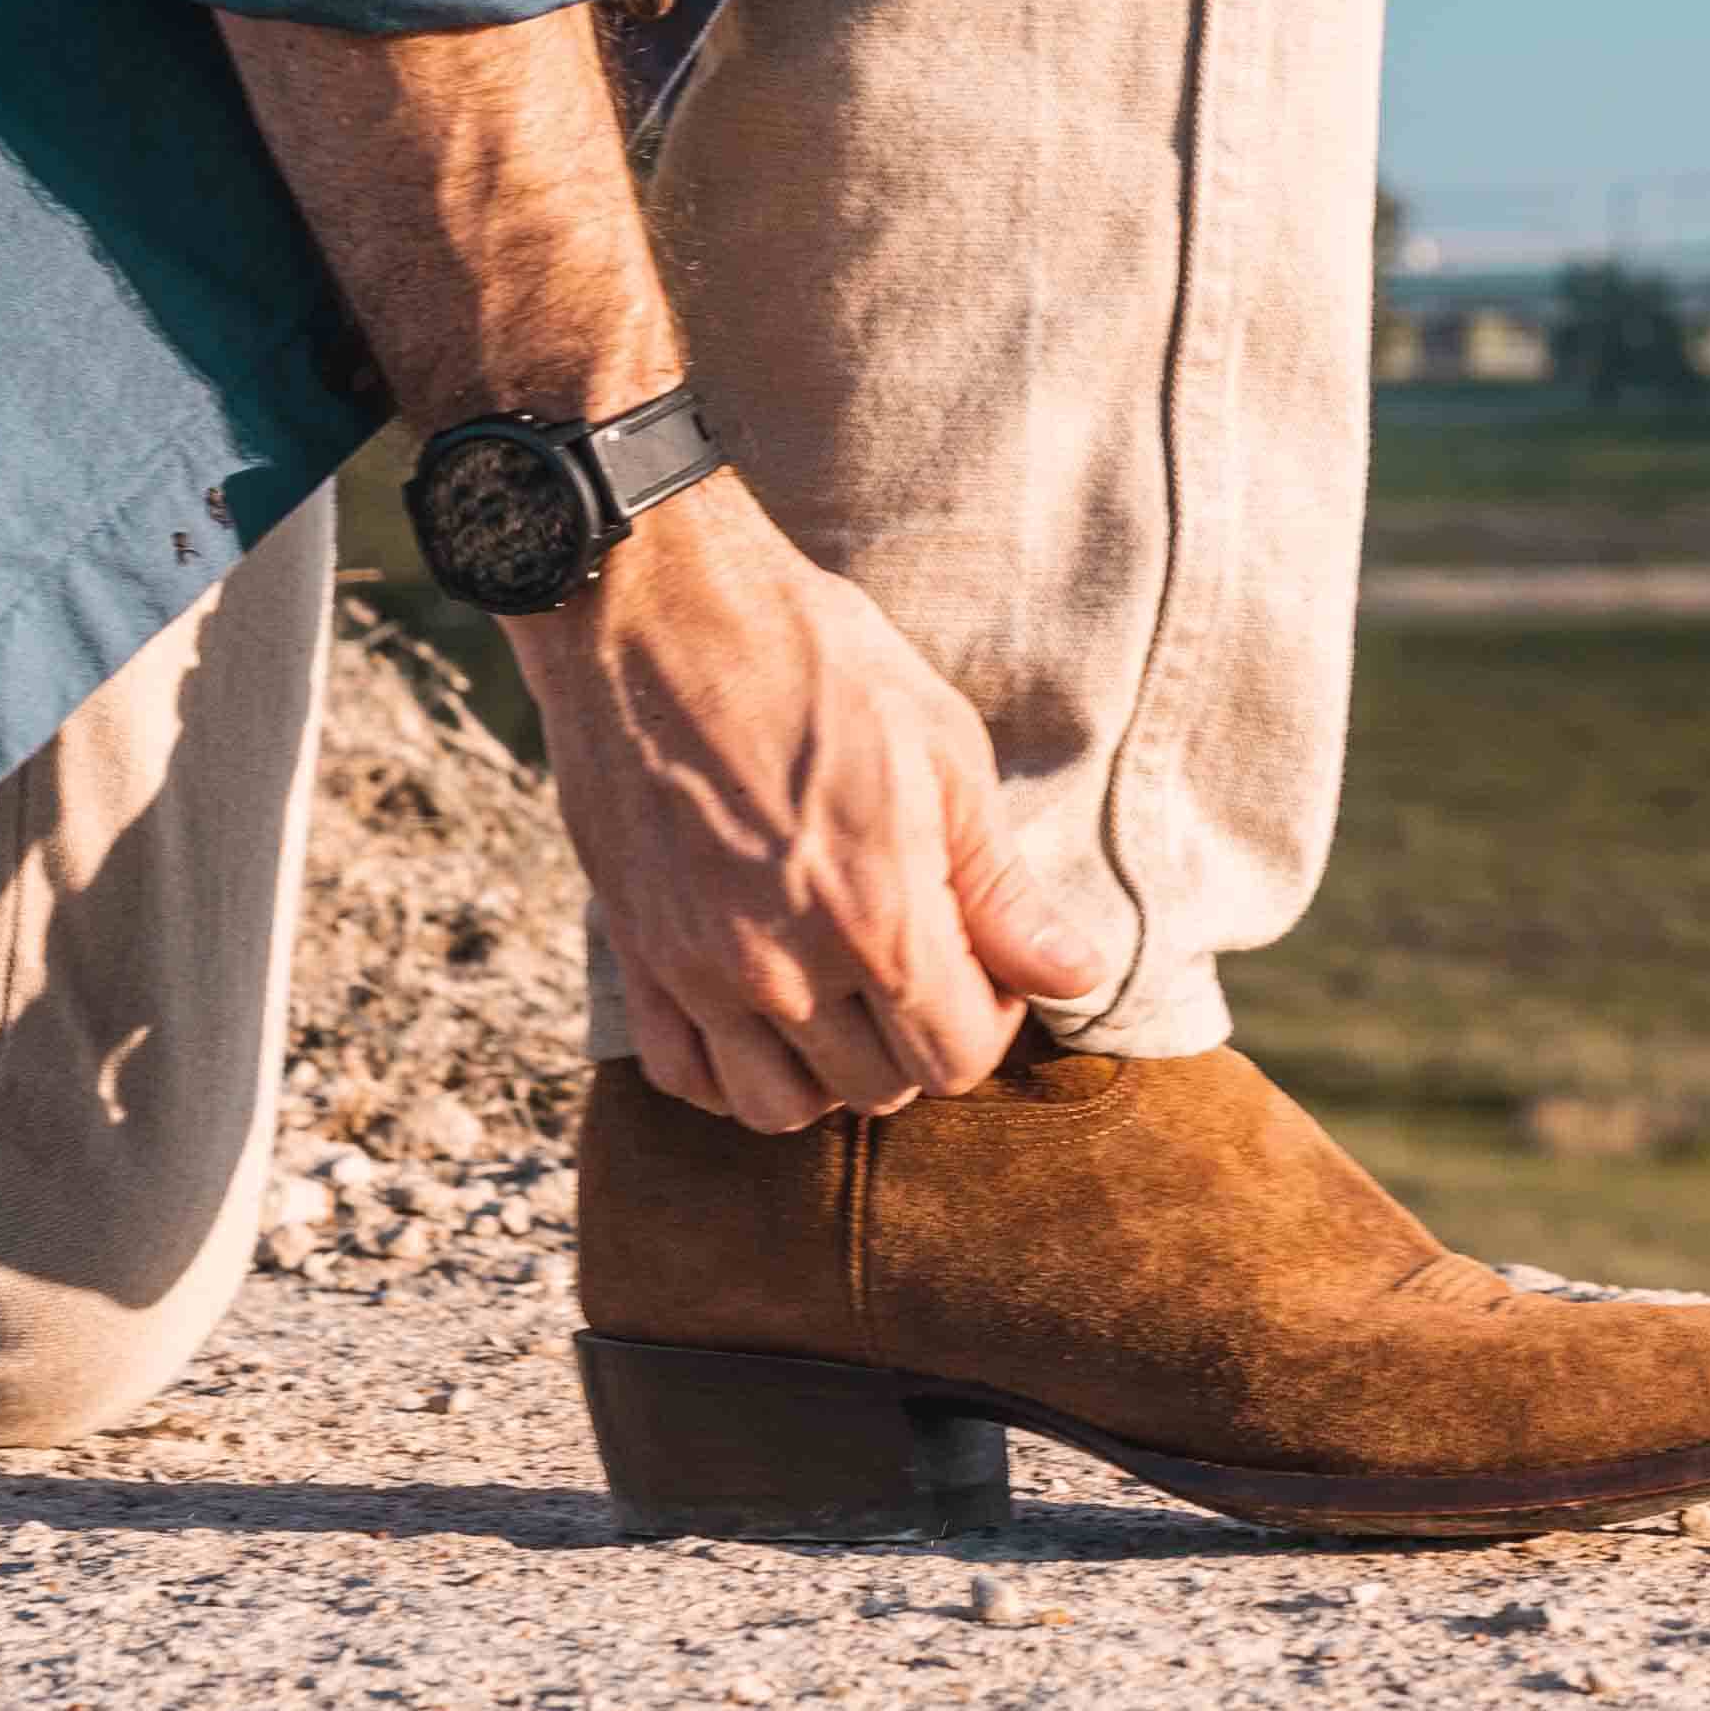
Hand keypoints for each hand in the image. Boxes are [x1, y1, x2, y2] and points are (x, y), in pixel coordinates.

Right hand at [509, 476, 1102, 1129]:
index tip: (981, 953)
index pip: (959, 1058)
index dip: (991, 1014)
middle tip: (915, 956)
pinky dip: (726, 1067)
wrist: (656, 605)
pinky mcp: (635, 950)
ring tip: (838, 991)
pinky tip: (755, 1006)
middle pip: (876, 1089)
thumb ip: (1000, 884)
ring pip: (776, 1106)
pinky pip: (682, 1073)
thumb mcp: (941, 747)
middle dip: (914, 1039)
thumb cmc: (813, 655)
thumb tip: (1074, 975)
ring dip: (822, 1071)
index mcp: (878, 919)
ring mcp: (698, 968)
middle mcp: (784, 968)